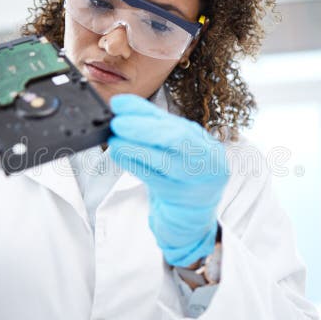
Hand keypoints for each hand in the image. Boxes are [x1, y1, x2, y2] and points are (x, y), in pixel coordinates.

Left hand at [108, 94, 228, 266]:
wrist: (193, 216)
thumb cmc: (182, 176)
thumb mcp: (175, 150)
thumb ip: (152, 126)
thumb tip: (121, 106)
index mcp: (205, 143)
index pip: (173, 122)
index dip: (144, 111)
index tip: (119, 103)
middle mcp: (206, 159)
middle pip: (175, 139)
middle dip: (142, 128)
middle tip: (117, 122)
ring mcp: (195, 180)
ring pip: (164, 160)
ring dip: (135, 148)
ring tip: (114, 140)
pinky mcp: (179, 198)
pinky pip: (153, 179)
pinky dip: (134, 164)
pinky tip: (120, 155)